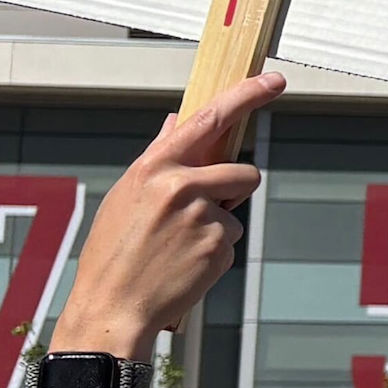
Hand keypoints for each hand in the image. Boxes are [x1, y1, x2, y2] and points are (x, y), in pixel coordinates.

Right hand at [57, 75, 277, 354]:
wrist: (113, 307)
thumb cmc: (114, 251)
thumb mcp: (126, 195)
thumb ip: (158, 158)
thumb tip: (176, 121)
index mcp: (155, 167)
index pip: (210, 118)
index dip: (247, 95)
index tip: (274, 80)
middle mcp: (182, 186)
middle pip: (244, 172)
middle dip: (237, 188)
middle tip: (204, 210)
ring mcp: (204, 218)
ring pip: (235, 211)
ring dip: (218, 224)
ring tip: (178, 245)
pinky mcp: (219, 247)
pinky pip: (230, 240)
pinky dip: (213, 252)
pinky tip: (182, 265)